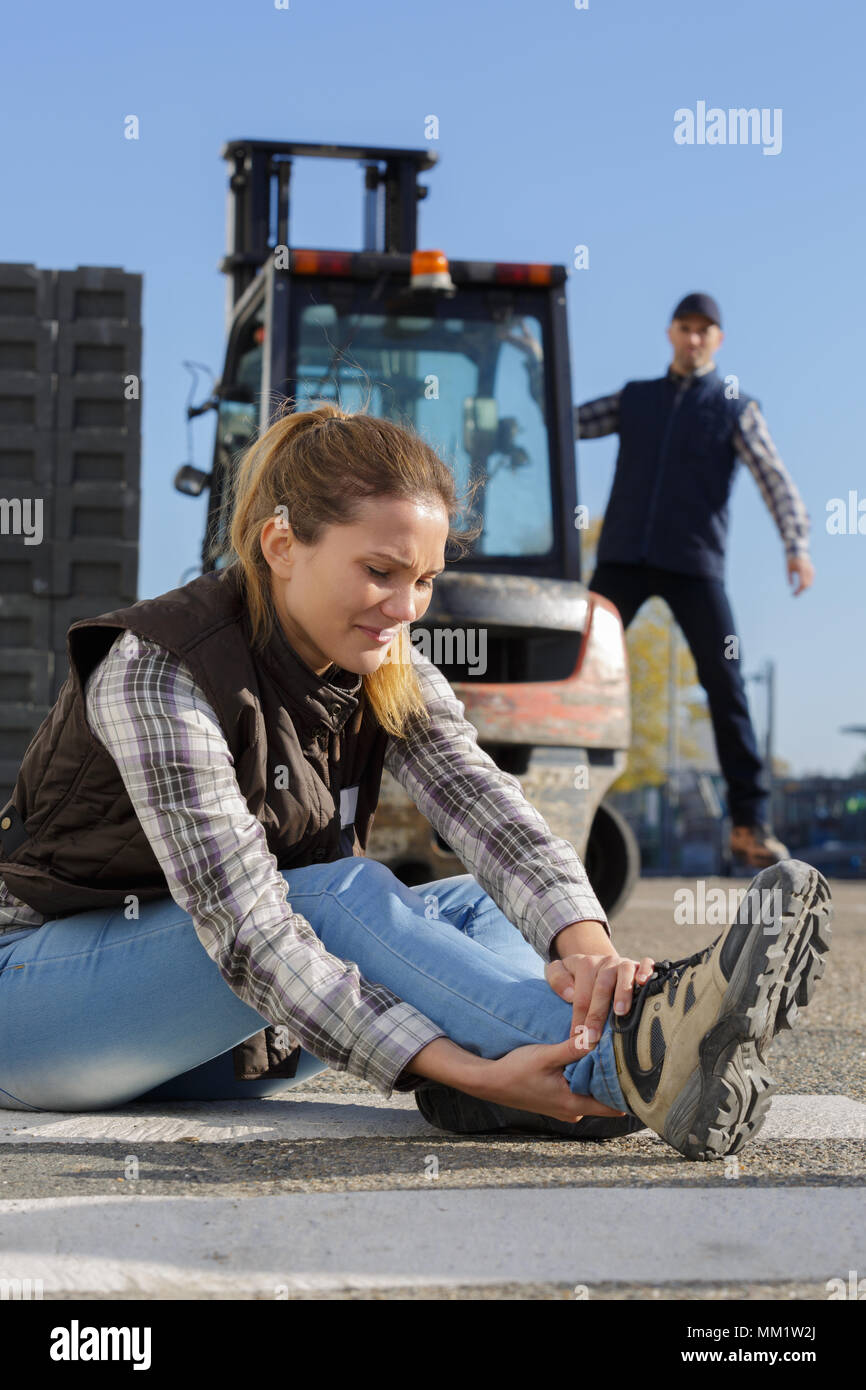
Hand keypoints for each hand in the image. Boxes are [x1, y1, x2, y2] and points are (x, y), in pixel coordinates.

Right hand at [480, 1038, 627, 1123]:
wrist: (489, 1082)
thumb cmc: (515, 1071)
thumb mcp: (545, 1056)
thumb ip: (573, 1048)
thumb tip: (598, 1037)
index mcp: (574, 1105)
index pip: (614, 1106)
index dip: (628, 1090)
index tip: (640, 1072)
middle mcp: (572, 1112)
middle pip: (606, 1100)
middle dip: (616, 1081)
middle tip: (628, 1058)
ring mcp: (564, 1109)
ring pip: (592, 1096)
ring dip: (599, 1079)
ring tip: (611, 1056)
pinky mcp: (556, 1101)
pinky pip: (580, 1093)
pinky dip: (586, 1080)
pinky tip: (587, 1062)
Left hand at [546, 949, 655, 1050]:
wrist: (599, 964)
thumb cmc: (577, 977)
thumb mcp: (559, 973)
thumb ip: (557, 980)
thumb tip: (570, 995)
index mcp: (585, 964)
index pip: (581, 993)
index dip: (579, 1016)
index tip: (577, 1037)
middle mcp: (606, 962)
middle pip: (602, 986)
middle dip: (597, 1013)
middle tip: (593, 1037)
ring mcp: (624, 963)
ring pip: (624, 972)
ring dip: (623, 992)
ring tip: (620, 1012)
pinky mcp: (641, 965)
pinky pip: (647, 963)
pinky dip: (646, 971)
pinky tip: (644, 983)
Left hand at [787, 554, 813, 594]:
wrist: (798, 550)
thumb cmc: (791, 559)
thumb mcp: (788, 568)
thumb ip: (789, 577)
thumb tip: (791, 586)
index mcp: (801, 569)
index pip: (802, 583)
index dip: (798, 591)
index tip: (793, 594)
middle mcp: (808, 570)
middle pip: (807, 585)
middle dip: (801, 591)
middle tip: (795, 594)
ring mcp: (811, 570)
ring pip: (810, 583)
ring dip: (804, 588)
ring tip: (797, 591)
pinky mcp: (812, 570)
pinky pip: (810, 579)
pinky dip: (806, 584)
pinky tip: (801, 586)